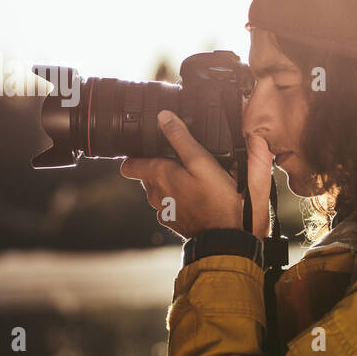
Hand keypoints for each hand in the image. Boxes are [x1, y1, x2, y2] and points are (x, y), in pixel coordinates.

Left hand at [120, 110, 272, 239]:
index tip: (149, 149)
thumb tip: (164, 116)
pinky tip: (201, 197)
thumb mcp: (202, 162)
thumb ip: (181, 138)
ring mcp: (164, 211)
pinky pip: (173, 204)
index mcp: (157, 176)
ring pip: (161, 190)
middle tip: (185, 161)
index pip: (129, 165)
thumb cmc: (218, 201)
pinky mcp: (176, 222)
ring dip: (173, 183)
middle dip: (161, 166)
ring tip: (197, 179)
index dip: (136, 155)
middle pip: (148, 175)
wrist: (227, 239)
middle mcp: (155, 195)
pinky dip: (182, 198)